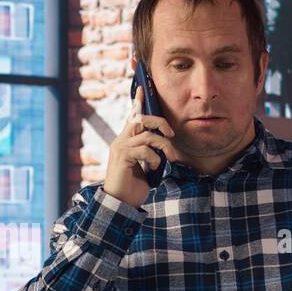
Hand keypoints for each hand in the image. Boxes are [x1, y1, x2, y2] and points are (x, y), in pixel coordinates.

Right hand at [104, 86, 179, 207]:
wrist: (120, 202)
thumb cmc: (133, 186)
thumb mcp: (145, 166)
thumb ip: (150, 152)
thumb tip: (165, 146)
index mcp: (126, 141)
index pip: (131, 116)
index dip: (137, 101)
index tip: (142, 87)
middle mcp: (120, 140)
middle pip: (141, 118)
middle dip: (160, 123)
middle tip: (171, 134)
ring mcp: (120, 147)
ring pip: (147, 136)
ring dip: (164, 147)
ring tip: (171, 159)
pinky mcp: (122, 156)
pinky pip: (145, 150)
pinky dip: (155, 159)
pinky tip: (153, 169)